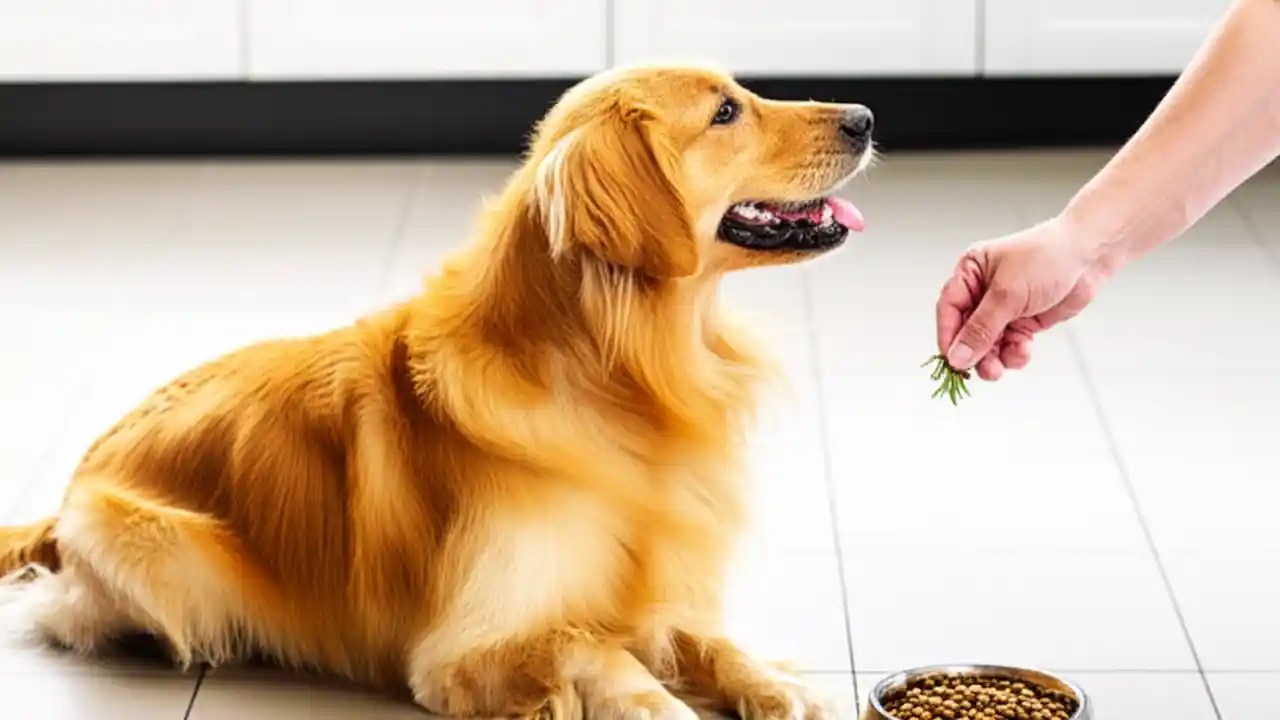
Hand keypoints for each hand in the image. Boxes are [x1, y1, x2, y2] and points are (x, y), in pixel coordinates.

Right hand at [935, 218, 1109, 380]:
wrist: (1090, 255)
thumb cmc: (1046, 259)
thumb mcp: (1007, 294)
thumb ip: (980, 329)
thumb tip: (956, 358)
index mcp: (970, 273)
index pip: (949, 309)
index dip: (949, 336)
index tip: (952, 361)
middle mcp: (983, 291)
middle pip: (968, 331)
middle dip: (976, 353)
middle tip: (983, 371)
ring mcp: (1004, 308)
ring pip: (988, 343)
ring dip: (995, 357)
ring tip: (1002, 367)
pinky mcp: (1023, 321)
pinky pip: (1009, 344)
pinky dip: (1015, 352)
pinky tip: (1024, 349)